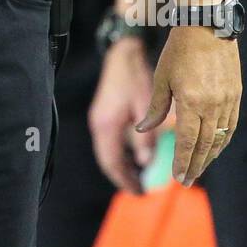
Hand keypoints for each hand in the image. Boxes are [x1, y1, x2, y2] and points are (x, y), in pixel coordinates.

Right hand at [89, 37, 158, 193]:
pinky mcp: (104, 115)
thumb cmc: (135, 77)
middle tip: (139, 191)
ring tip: (138, 179)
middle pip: (108, 160)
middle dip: (122, 177)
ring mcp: (100, 120)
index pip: (112, 163)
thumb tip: (146, 162)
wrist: (123, 53)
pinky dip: (120, 154)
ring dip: (121, 167)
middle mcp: (100, 125)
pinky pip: (110, 142)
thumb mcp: (144, 106)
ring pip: (108, 152)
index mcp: (107, 125)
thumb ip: (146, 136)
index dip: (125, 180)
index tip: (139, 194)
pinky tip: (134, 157)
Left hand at [136, 24, 241, 185]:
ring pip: (220, 138)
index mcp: (191, 102)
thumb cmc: (178, 49)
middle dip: (195, 165)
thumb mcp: (161, 77)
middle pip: (204, 145)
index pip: (186, 142)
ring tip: (199, 168)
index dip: (182, 162)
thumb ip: (155, 107)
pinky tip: (215, 148)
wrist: (206, 25)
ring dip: (209, 156)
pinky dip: (223, 140)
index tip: (178, 177)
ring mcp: (227, 100)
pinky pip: (231, 125)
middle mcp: (212, 105)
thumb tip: (142, 129)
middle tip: (188, 180)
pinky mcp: (236, 94)